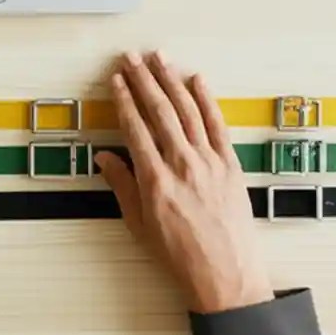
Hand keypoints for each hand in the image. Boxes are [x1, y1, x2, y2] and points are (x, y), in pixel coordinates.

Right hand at [94, 51, 272, 313]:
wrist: (225, 276)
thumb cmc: (181, 256)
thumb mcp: (139, 224)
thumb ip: (122, 185)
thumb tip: (105, 157)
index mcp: (155, 178)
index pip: (135, 127)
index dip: (123, 100)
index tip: (115, 81)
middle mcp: (182, 163)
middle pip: (159, 110)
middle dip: (143, 80)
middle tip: (130, 58)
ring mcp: (209, 161)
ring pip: (187, 110)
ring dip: (171, 80)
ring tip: (159, 58)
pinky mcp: (230, 165)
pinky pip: (217, 124)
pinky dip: (207, 99)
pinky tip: (197, 80)